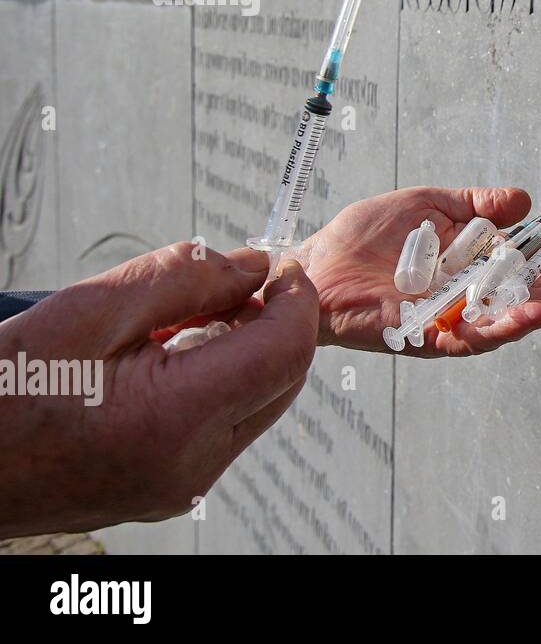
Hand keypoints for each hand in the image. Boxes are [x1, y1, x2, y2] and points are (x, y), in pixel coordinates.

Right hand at [0, 246, 317, 537]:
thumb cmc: (0, 392)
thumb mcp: (87, 311)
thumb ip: (183, 279)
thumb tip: (253, 265)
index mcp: (171, 421)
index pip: (284, 352)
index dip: (295, 299)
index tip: (281, 264)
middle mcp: (190, 467)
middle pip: (281, 380)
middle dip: (273, 323)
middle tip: (234, 281)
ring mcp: (181, 487)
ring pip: (258, 404)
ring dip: (246, 351)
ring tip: (188, 317)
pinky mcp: (169, 491)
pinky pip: (225, 427)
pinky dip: (219, 382)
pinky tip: (172, 355)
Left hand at [293, 186, 540, 355]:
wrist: (316, 265)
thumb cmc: (369, 237)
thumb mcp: (432, 205)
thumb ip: (478, 204)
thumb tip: (526, 201)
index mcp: (484, 264)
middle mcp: (480, 296)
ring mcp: (460, 319)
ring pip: (523, 318)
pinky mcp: (432, 337)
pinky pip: (478, 334)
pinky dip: (510, 323)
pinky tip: (539, 311)